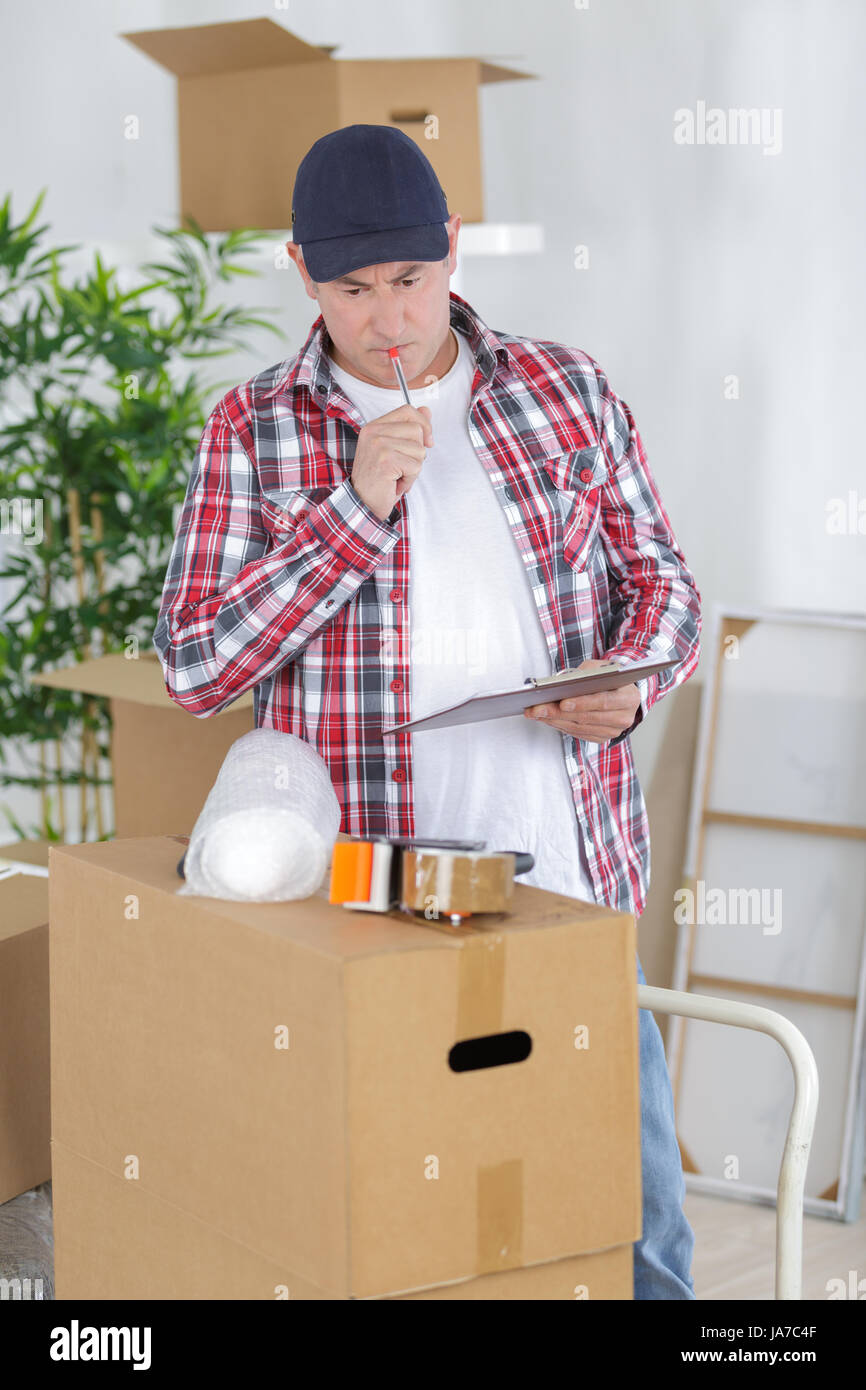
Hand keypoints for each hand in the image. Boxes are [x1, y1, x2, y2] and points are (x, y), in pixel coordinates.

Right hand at [349, 403, 432, 521]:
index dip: (423, 424)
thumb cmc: (378, 480)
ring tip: (396, 475)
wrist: (362, 503)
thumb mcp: (394, 449)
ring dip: (413, 468)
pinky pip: (415, 466)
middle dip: (417, 452)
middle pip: (417, 430)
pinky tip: (395, 483)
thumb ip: (409, 428)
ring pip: (419, 450)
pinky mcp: (386, 460)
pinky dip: (409, 479)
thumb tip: (427, 411)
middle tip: (401, 466)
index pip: (407, 411)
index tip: (426, 441)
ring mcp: (378, 445)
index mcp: (374, 426)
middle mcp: (374, 432)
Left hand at [523, 657, 640, 742]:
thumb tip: (563, 683)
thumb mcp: (602, 667)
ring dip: (554, 720)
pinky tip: (545, 718)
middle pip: (587, 717)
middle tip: (537, 708)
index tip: (562, 702)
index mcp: (629, 698)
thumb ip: (587, 672)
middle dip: (558, 713)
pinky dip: (559, 725)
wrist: (621, 692)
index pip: (603, 702)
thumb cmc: (610, 677)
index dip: (582, 703)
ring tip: (536, 712)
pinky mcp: (601, 738)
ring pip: (579, 727)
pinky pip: (577, 733)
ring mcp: (613, 731)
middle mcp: (624, 718)